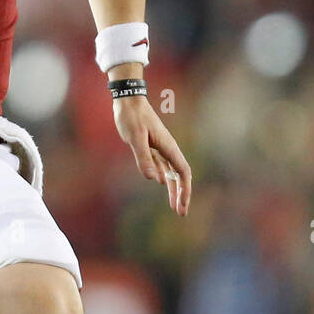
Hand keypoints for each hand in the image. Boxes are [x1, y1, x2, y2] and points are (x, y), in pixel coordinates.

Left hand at [113, 95, 191, 215]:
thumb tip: (154, 179)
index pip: (182, 172)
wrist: (128, 100)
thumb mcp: (135, 137)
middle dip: (181, 194)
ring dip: (173, 189)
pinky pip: (161, 165)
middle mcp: (167, 149)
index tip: (182, 205)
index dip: (184, 190)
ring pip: (170, 172)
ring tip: (174, 206)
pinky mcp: (151, 146)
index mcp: (168, 147)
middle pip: (179, 175)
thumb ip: (143, 158)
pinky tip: (162, 183)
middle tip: (181, 213)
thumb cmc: (132, 116)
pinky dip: (163, 177)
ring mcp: (160, 148)